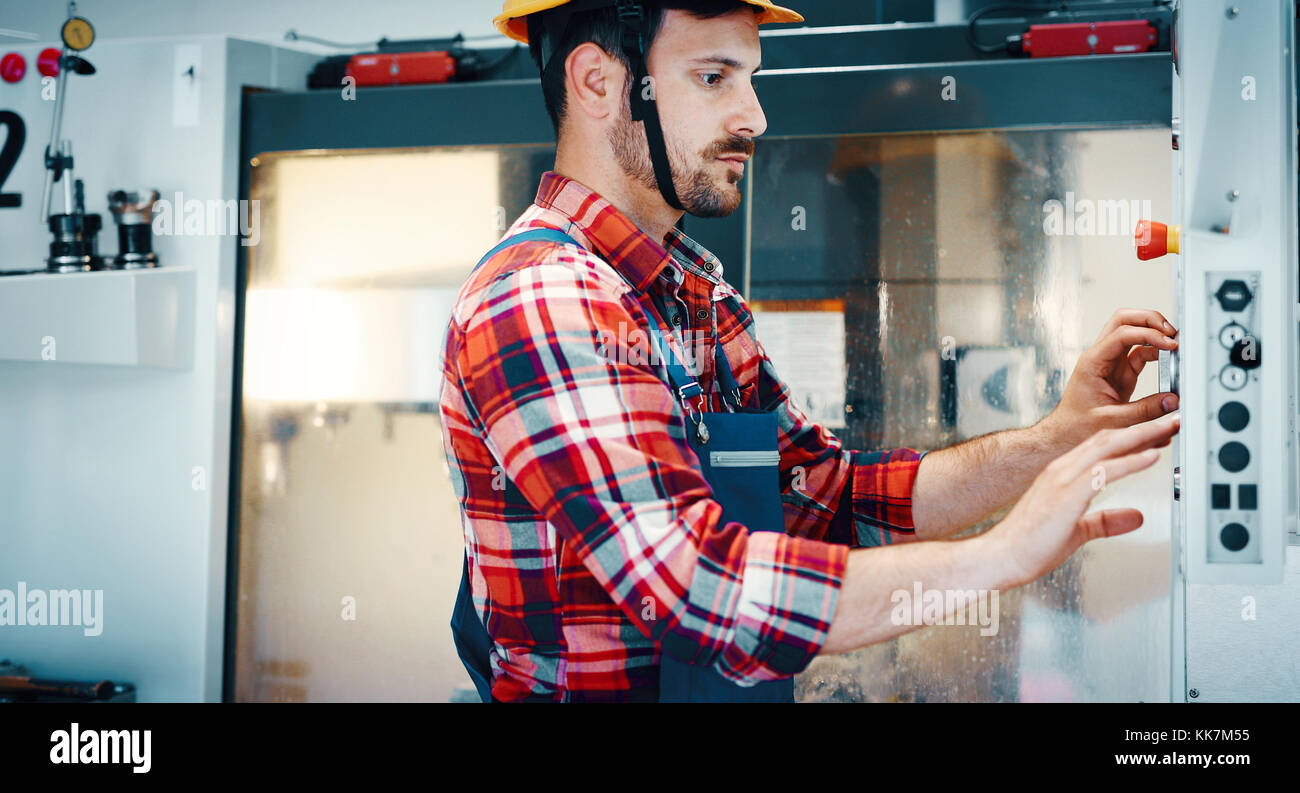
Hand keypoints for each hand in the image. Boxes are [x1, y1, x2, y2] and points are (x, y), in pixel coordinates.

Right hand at [985, 411, 1179, 587]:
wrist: (1000, 556)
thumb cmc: (1028, 544)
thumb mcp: (1078, 530)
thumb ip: (1106, 521)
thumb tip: (1135, 518)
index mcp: (1062, 475)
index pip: (1101, 446)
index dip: (1131, 437)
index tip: (1157, 433)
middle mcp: (1062, 470)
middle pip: (1108, 437)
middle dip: (1142, 428)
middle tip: (1171, 421)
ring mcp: (1063, 479)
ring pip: (1108, 446)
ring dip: (1142, 436)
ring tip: (1168, 428)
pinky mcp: (1067, 494)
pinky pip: (1104, 471)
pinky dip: (1131, 461)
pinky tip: (1151, 457)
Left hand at [1040, 309, 1178, 449]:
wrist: (1067, 431)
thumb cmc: (1079, 424)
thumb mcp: (1113, 420)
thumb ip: (1145, 410)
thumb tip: (1172, 400)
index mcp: (1093, 362)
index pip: (1122, 334)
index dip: (1148, 334)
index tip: (1169, 344)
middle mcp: (1101, 356)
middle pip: (1124, 320)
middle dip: (1149, 319)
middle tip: (1171, 332)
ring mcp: (1111, 361)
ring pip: (1132, 330)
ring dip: (1153, 331)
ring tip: (1173, 342)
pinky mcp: (1121, 370)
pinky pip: (1140, 351)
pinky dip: (1155, 350)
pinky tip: (1168, 357)